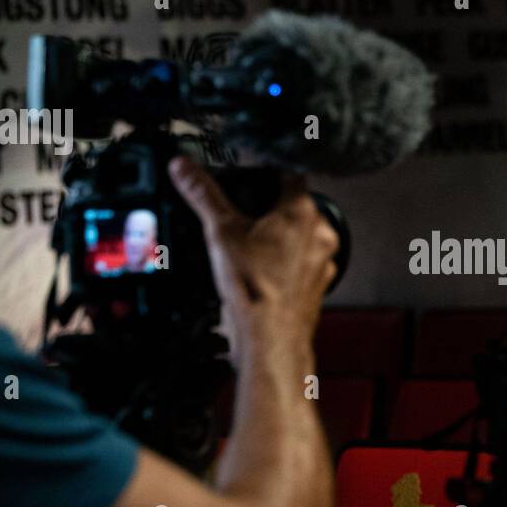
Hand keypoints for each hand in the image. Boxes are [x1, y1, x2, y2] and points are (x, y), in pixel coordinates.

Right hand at [169, 157, 338, 354]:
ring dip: (280, 239)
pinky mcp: (318, 286)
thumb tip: (184, 167)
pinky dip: (284, 265)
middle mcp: (321, 234)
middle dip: (271, 209)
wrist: (270, 339)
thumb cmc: (255, 289)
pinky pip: (301, 266)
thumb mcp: (220, 232)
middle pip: (296, 208)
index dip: (268, 171)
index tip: (255, 175)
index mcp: (302, 211)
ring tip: (251, 248)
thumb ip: (202, 194)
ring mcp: (323, 262)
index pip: (290, 173)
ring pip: (301, 238)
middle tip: (246, 216)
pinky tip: (262, 273)